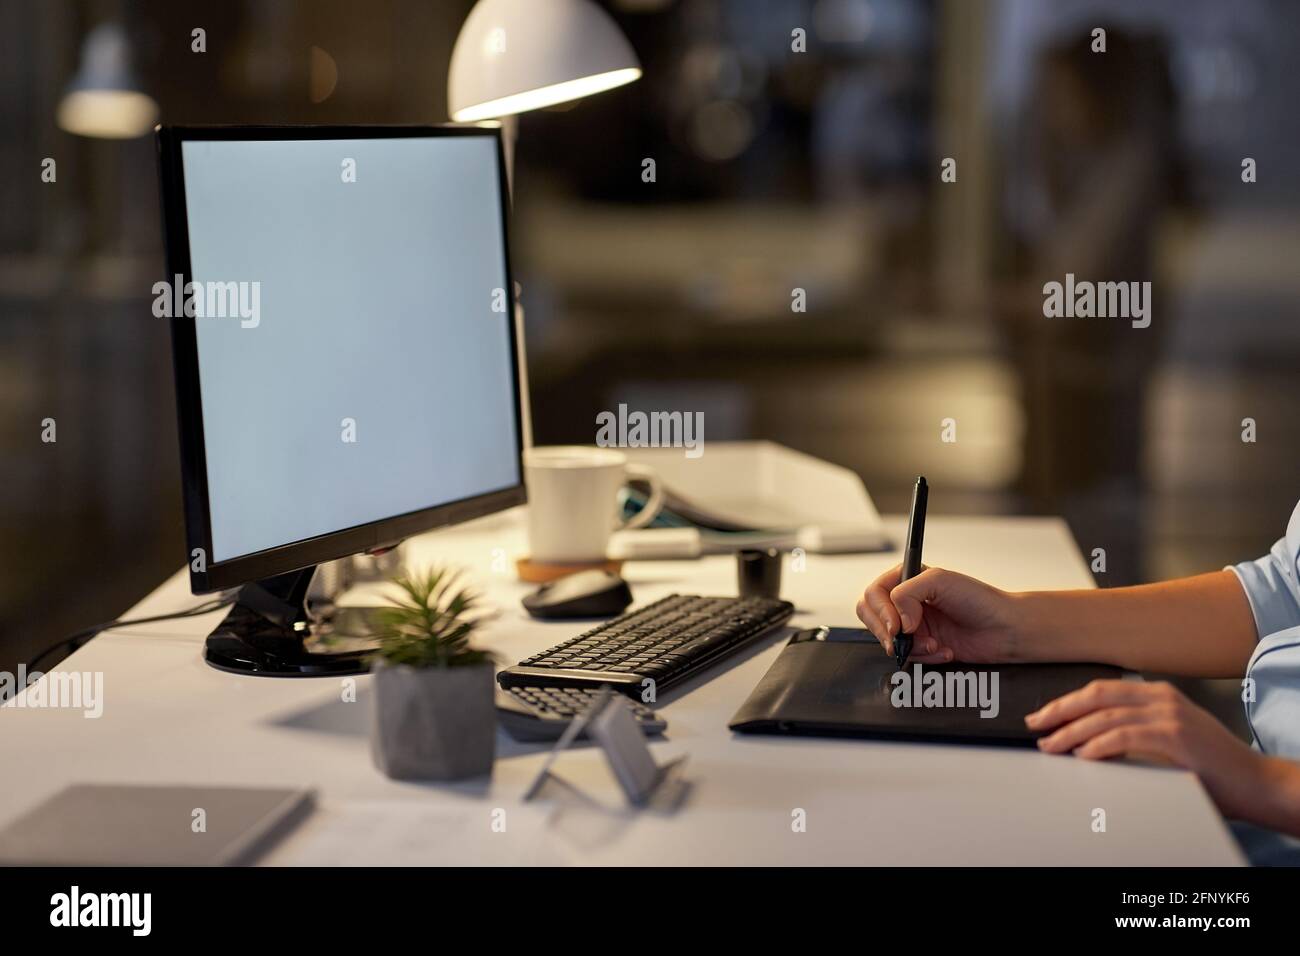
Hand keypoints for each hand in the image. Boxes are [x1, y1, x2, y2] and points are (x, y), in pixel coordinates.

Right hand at [855, 565, 1021, 663]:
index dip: (880, 611)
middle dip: (887, 632)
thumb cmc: (981, 600)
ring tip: (934, 643)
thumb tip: (896, 620)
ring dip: (912, 646)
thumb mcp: (940, 581)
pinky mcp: (923, 646)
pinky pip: (908, 657)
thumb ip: (907, 593)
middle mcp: (907, 602)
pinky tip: (944, 650)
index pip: (873, 593)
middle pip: (871, 617)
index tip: (896, 624)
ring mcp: (913, 625)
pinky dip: (924, 657)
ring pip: (889, 641)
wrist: (1005, 630)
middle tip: (903, 637)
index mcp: (907, 579)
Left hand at [1028, 679, 1267, 819]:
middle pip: (1095, 697)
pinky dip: (1099, 745)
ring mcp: (1169, 715)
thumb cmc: (1208, 765)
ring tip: (1052, 746)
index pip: (1099, 690)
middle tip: (1035, 726)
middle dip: (1059, 711)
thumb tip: (1085, 741)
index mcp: (1156, 693)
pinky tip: (1083, 755)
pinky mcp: (1175, 736)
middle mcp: (1160, 697)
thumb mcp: (1166, 737)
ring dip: (1072, 733)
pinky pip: (1126, 736)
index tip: (1041, 716)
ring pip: (1104, 717)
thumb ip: (1132, 732)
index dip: (1066, 702)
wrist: (1254, 782)